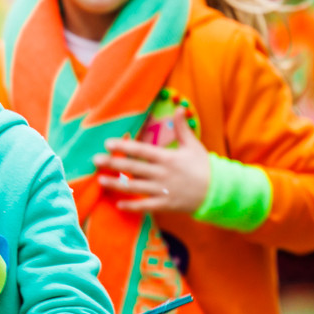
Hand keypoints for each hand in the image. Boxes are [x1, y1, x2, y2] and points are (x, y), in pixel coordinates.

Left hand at [93, 111, 209, 214]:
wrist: (219, 191)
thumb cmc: (203, 166)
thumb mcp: (193, 145)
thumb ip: (182, 128)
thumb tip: (179, 107)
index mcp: (168, 158)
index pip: (142, 150)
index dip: (124, 146)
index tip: (108, 143)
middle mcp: (163, 174)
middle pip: (133, 168)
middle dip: (113, 164)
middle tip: (95, 161)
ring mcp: (163, 190)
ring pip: (135, 187)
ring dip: (116, 184)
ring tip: (100, 181)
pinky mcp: (166, 204)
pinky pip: (146, 206)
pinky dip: (132, 205)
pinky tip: (118, 204)